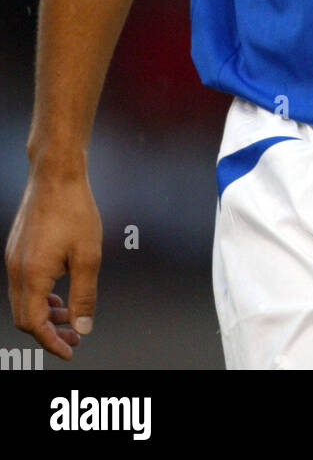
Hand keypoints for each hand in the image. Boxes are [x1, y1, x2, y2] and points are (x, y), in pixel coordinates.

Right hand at [5, 167, 101, 360]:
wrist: (56, 173)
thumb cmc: (75, 210)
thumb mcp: (89, 255)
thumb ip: (84, 295)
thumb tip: (82, 328)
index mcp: (33, 274)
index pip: (34, 324)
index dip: (52, 342)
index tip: (70, 351)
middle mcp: (16, 268)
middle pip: (25, 316)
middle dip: (49, 331)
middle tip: (75, 336)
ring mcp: (13, 257)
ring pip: (23, 300)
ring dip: (45, 312)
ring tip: (70, 315)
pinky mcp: (17, 247)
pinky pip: (23, 283)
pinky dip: (40, 295)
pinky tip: (60, 291)